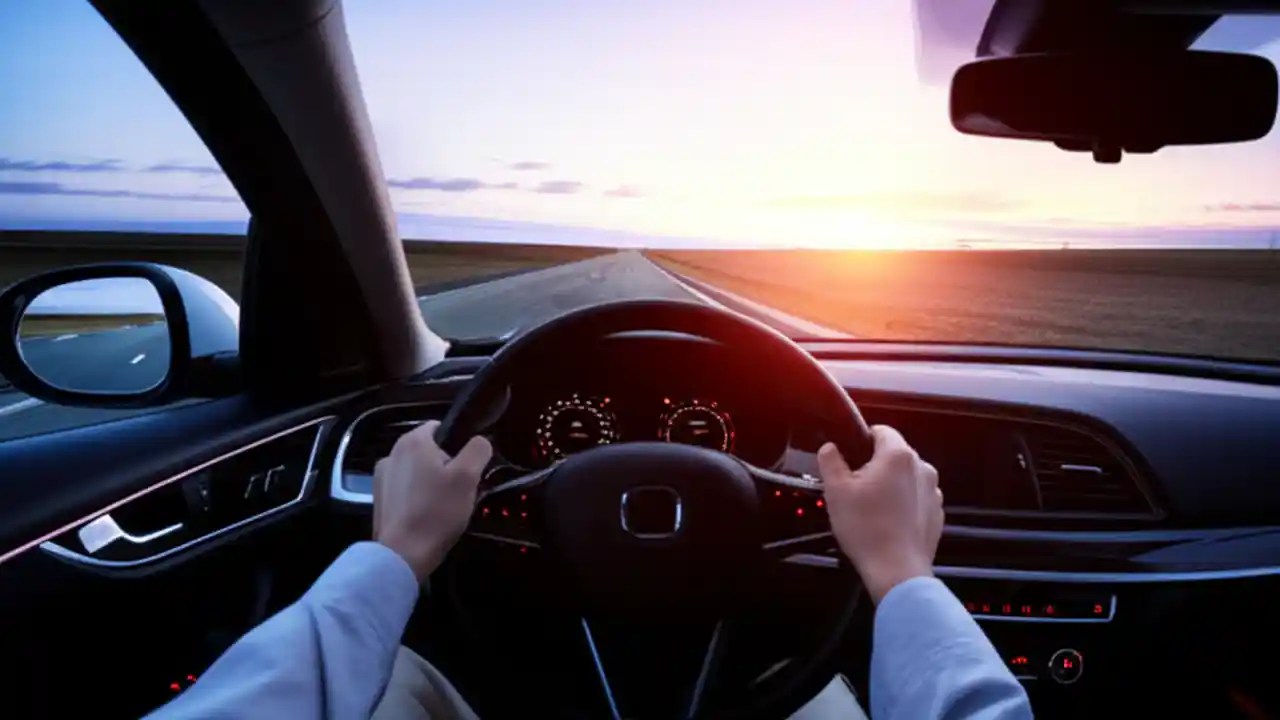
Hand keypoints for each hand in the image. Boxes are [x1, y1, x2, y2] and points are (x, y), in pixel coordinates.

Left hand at [373, 420, 491, 581]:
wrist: (404, 553)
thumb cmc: (437, 511)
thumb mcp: (468, 477)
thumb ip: (478, 449)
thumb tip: (480, 441)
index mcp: (413, 440)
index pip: (441, 427)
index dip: (459, 446)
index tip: (468, 469)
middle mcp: (392, 452)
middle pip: (430, 451)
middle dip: (447, 467)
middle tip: (461, 491)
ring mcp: (382, 476)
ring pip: (418, 472)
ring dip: (432, 483)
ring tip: (444, 507)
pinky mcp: (379, 498)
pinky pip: (406, 490)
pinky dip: (417, 498)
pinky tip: (427, 516)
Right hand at [818, 426, 942, 603]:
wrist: (896, 570)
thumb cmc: (865, 528)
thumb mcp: (836, 491)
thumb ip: (831, 461)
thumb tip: (829, 448)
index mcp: (898, 455)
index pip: (881, 430)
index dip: (862, 439)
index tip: (850, 456)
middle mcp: (922, 468)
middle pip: (894, 454)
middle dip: (875, 464)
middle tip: (855, 487)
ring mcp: (934, 492)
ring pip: (906, 477)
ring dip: (891, 484)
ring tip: (871, 508)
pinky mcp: (937, 514)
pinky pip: (916, 498)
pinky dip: (903, 503)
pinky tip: (887, 522)